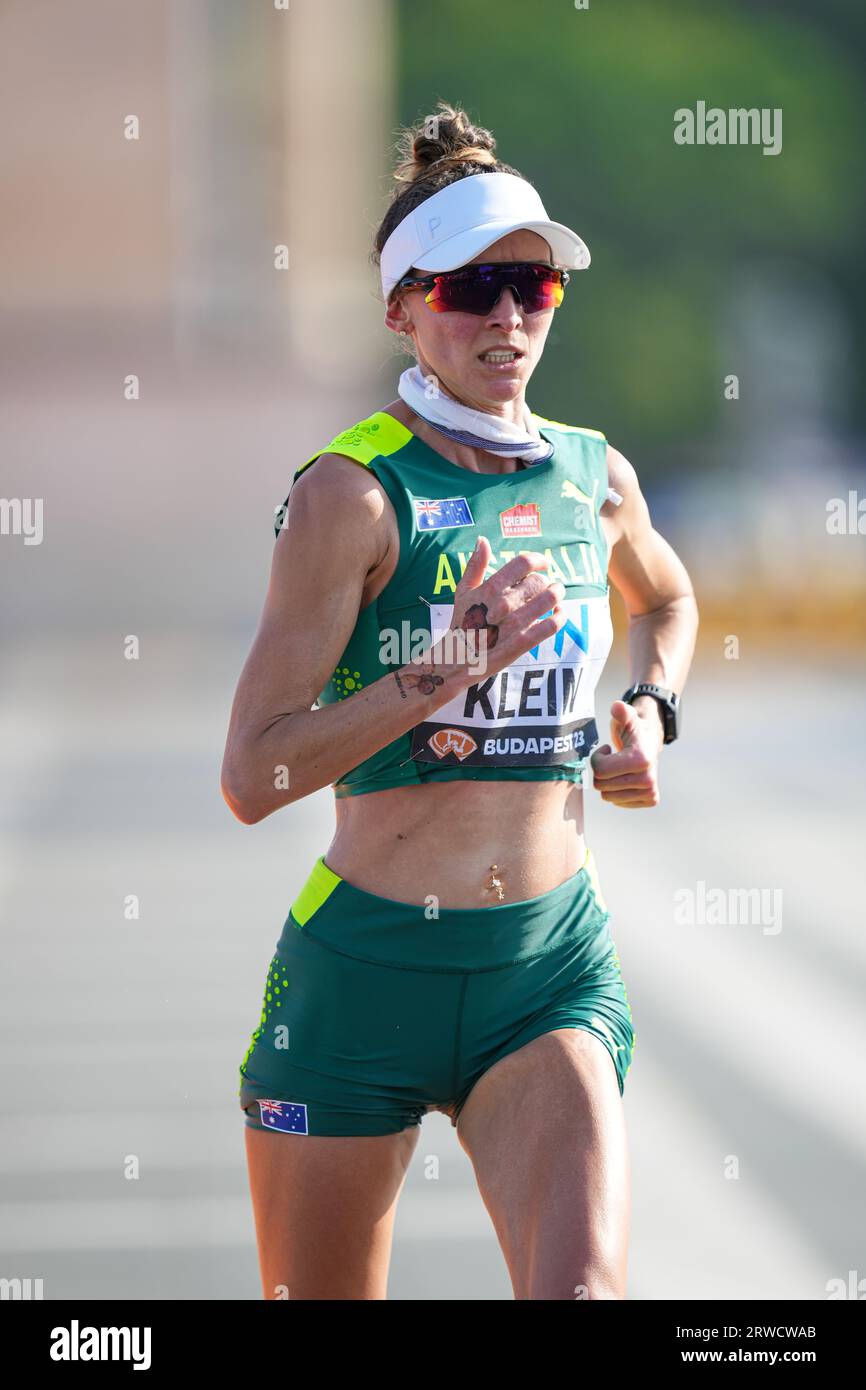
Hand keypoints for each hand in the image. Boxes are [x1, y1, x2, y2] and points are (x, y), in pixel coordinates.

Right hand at [430, 536, 565, 686]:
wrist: (457, 660)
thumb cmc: (462, 622)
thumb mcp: (463, 591)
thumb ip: (475, 565)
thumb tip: (482, 539)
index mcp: (490, 588)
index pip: (523, 563)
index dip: (538, 559)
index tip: (544, 564)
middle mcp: (503, 604)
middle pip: (539, 581)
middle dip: (546, 581)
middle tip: (546, 586)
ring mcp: (514, 624)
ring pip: (550, 599)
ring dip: (558, 594)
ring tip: (556, 596)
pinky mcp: (523, 643)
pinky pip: (553, 624)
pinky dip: (561, 616)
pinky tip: (559, 613)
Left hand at [590, 698, 663, 807]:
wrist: (650, 741)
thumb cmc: (633, 729)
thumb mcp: (626, 718)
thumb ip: (621, 712)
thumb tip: (617, 707)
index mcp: (641, 760)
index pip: (601, 770)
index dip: (597, 758)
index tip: (607, 749)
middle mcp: (649, 779)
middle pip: (602, 785)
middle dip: (601, 771)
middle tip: (612, 759)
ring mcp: (650, 792)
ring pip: (607, 796)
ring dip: (608, 782)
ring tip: (619, 768)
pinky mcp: (650, 799)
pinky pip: (618, 803)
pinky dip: (617, 791)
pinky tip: (626, 778)